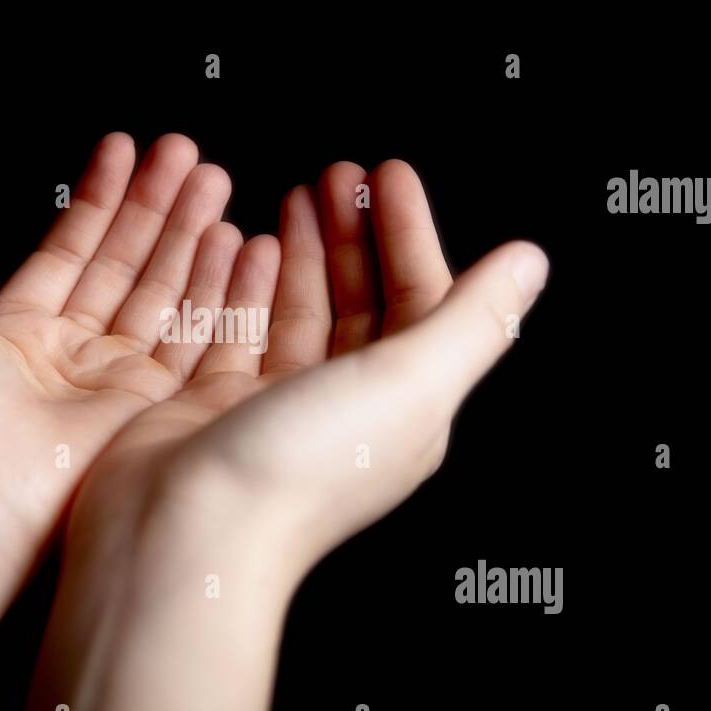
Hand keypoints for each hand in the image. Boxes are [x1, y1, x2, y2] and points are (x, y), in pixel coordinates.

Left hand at [0, 132, 237, 556]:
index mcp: (15, 333)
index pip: (70, 250)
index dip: (100, 198)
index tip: (125, 148)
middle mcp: (69, 359)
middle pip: (125, 267)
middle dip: (157, 207)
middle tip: (186, 152)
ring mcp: (113, 386)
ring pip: (163, 296)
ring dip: (190, 236)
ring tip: (213, 179)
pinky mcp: (152, 413)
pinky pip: (193, 340)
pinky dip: (215, 290)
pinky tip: (230, 240)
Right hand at [22, 159, 548, 710]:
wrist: (180, 538)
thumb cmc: (299, 471)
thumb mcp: (412, 383)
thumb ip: (473, 321)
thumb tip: (529, 264)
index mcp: (404, 409)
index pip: (421, 304)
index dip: (410, 236)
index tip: (388, 175)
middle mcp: (344, 412)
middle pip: (360, 304)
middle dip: (354, 234)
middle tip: (339, 172)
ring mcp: (275, 411)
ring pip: (299, 314)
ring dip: (301, 251)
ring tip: (293, 192)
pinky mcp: (214, 410)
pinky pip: (238, 330)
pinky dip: (243, 285)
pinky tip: (238, 244)